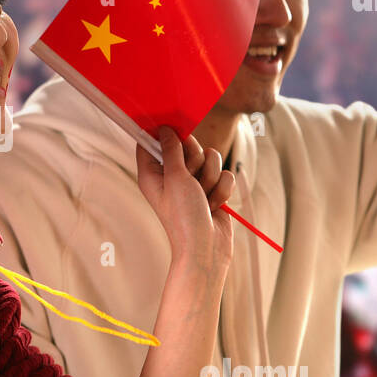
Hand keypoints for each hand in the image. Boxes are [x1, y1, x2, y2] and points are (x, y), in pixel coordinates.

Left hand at [136, 128, 233, 282]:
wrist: (206, 248)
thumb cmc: (183, 217)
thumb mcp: (175, 178)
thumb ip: (171, 150)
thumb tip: (164, 129)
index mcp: (153, 172)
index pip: (151, 141)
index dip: (163, 132)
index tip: (175, 129)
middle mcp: (172, 175)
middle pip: (187, 144)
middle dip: (196, 158)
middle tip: (191, 176)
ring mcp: (193, 182)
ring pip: (211, 157)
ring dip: (211, 177)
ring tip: (203, 197)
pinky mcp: (213, 189)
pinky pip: (225, 174)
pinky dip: (222, 189)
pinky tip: (214, 205)